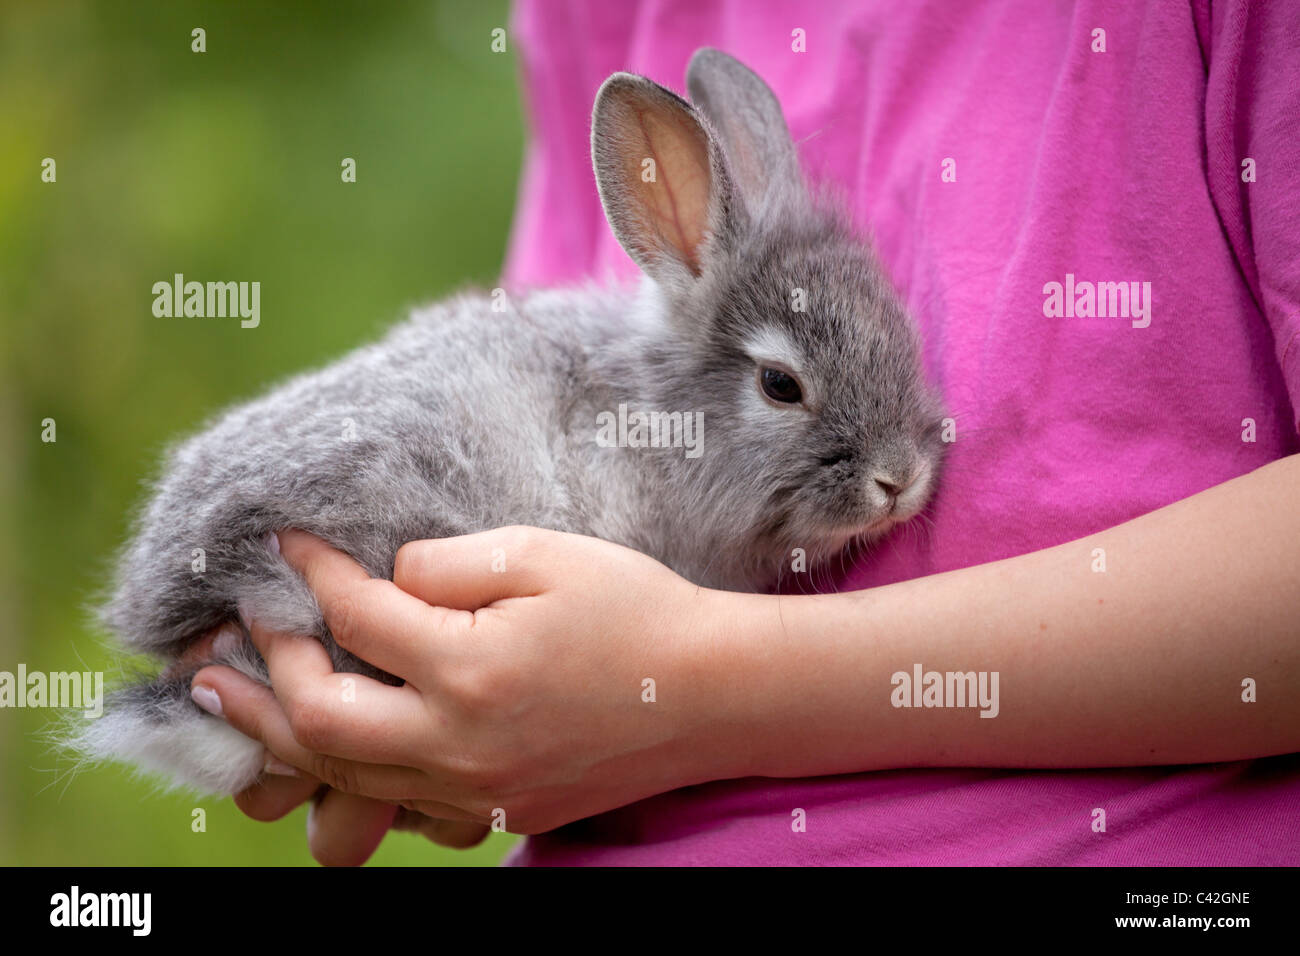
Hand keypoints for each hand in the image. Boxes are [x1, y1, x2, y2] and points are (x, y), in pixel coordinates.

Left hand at [191, 526, 742, 841]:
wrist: (709, 695)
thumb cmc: (632, 610)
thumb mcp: (542, 555)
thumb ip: (445, 564)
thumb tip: (380, 579)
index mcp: (470, 667)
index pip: (354, 614)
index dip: (309, 571)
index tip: (286, 541)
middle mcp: (458, 742)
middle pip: (316, 719)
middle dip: (263, 666)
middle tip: (224, 634)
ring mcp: (473, 788)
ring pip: (342, 776)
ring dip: (277, 731)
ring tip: (231, 697)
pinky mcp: (494, 811)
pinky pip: (395, 804)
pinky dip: (344, 773)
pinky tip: (325, 745)